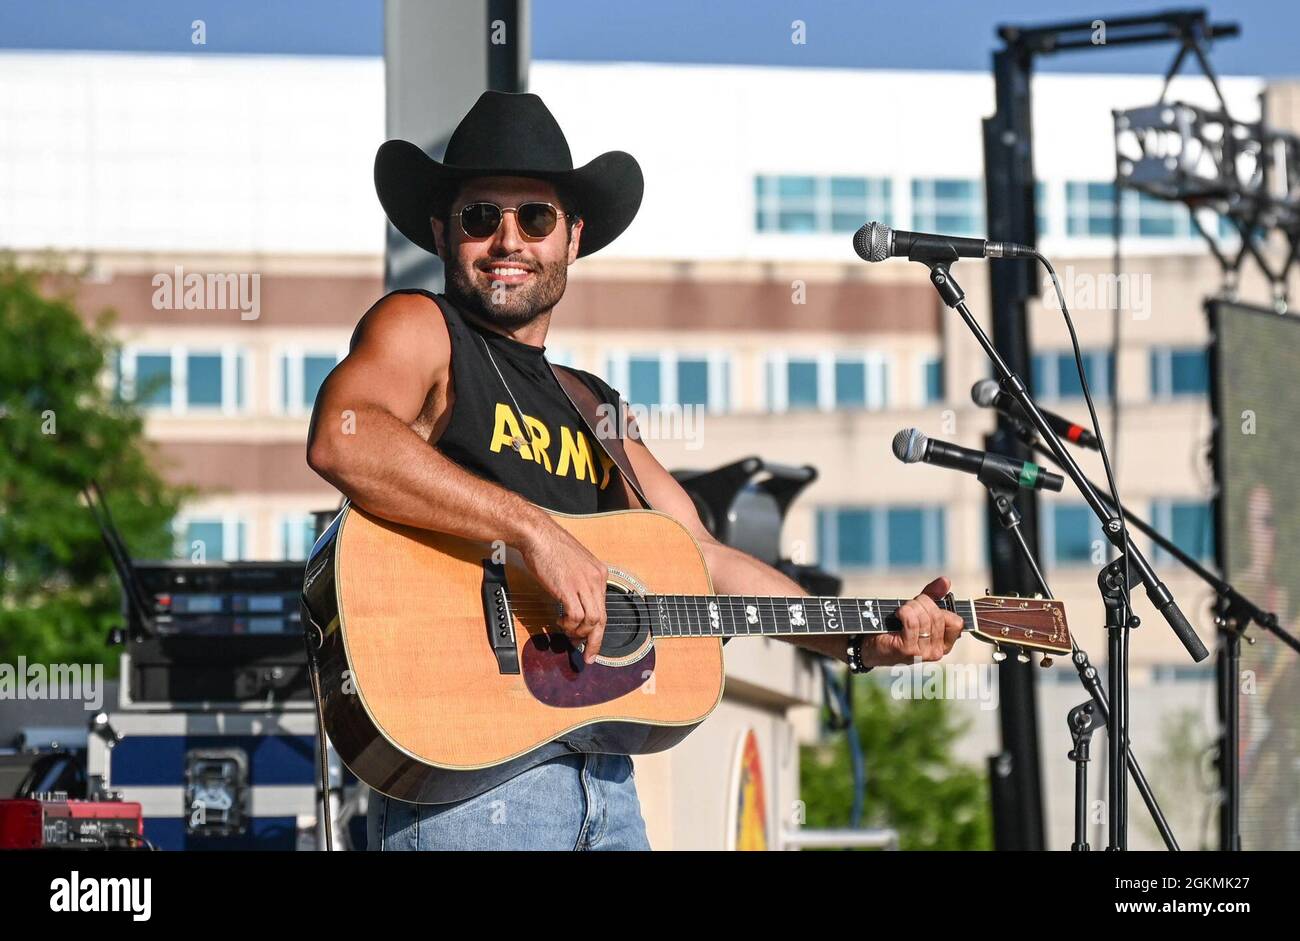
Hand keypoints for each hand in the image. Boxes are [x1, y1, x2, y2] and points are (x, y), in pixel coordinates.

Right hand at [519, 519, 608, 663]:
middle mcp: (595, 579)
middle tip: (587, 655)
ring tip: (566, 630)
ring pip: (591, 620)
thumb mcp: (574, 564)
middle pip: (602, 618)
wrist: (537, 534)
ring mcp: (583, 583)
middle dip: (594, 641)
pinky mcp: (568, 588)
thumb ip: (580, 582)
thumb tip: (576, 604)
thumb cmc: (550, 547)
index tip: (592, 644)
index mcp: (599, 573)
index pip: (604, 608)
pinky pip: (576, 616)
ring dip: (578, 632)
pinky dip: (568, 624)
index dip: (599, 630)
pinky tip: (559, 621)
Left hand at [860, 576, 963, 666]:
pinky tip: (897, 615)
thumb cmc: (896, 627)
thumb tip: (946, 580)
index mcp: (944, 644)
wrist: (870, 644)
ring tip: (901, 611)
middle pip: (938, 616)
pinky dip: (903, 612)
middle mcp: (936, 652)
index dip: (941, 609)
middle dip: (922, 604)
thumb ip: (933, 596)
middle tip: (909, 606)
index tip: (926, 607)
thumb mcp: (918, 610)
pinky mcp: (908, 650)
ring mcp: (922, 653)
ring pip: (925, 618)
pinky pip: (912, 622)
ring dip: (911, 607)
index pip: (956, 622)